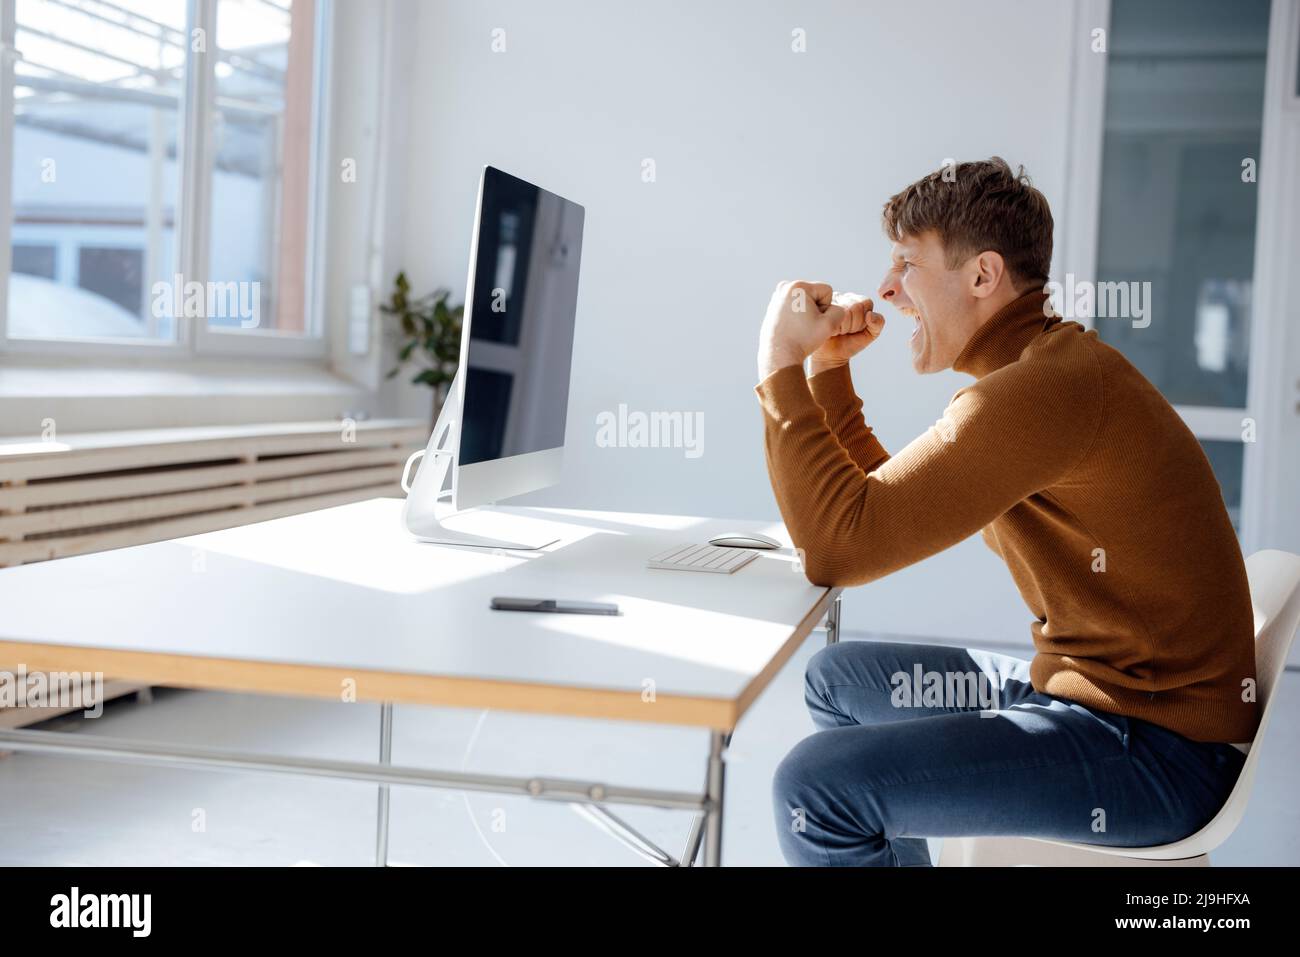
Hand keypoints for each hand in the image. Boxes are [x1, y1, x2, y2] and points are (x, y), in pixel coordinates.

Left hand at [757, 281, 883, 379]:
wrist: (779, 354)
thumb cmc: (803, 340)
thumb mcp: (830, 325)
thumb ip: (841, 311)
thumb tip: (837, 306)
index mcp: (798, 286)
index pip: (827, 291)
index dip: (827, 308)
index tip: (815, 321)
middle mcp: (785, 286)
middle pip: (815, 294)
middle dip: (817, 309)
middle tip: (807, 326)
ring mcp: (778, 295)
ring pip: (806, 300)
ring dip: (808, 312)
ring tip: (800, 327)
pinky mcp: (774, 305)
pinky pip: (796, 305)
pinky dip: (798, 315)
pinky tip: (794, 327)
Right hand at [808, 294, 885, 375]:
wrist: (831, 356)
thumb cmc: (850, 343)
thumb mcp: (870, 334)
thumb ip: (878, 323)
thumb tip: (870, 315)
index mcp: (857, 300)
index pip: (865, 302)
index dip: (862, 320)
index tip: (856, 329)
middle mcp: (843, 297)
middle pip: (855, 306)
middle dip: (853, 324)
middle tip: (845, 331)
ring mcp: (829, 302)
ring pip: (843, 310)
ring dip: (842, 326)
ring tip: (837, 331)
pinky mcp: (817, 309)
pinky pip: (830, 314)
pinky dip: (832, 326)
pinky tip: (828, 329)